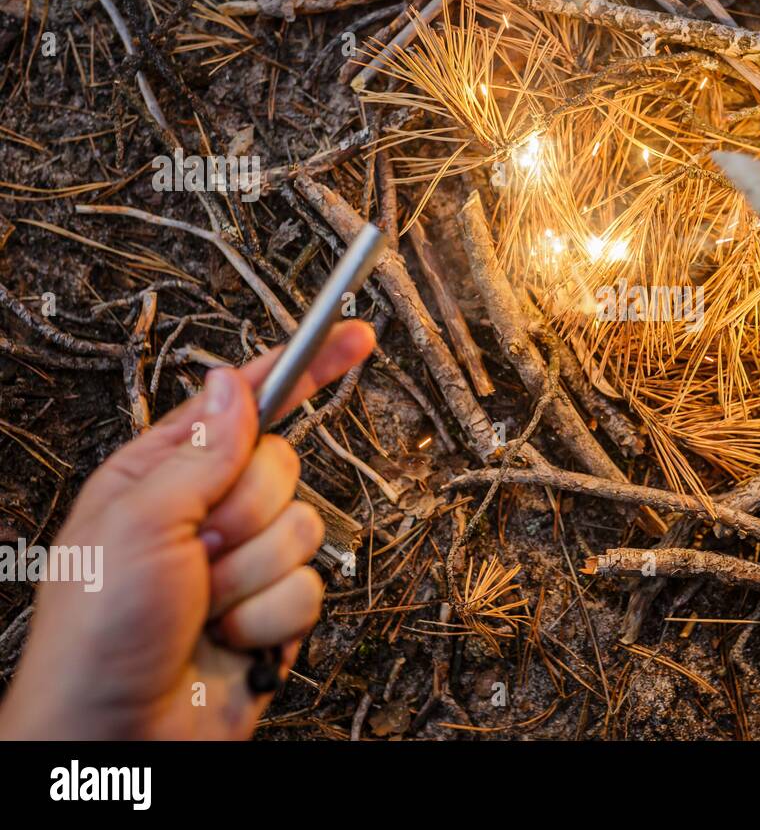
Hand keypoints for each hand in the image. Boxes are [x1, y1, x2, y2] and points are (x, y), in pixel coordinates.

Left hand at [0, 321, 374, 739]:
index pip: (245, 403)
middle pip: (284, 468)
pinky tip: (225, 637)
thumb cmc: (97, 632)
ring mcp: (242, 563)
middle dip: (246, 515)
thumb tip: (233, 383)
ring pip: (304, 530)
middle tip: (200, 549)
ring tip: (203, 605)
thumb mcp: (138, 521)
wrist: (118, 734)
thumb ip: (202, 451)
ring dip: (251, 576)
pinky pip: (310, 589)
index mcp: (162, 474)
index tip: (351, 336)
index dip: (301, 368)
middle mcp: (206, 513)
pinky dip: (267, 619)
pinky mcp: (271, 610)